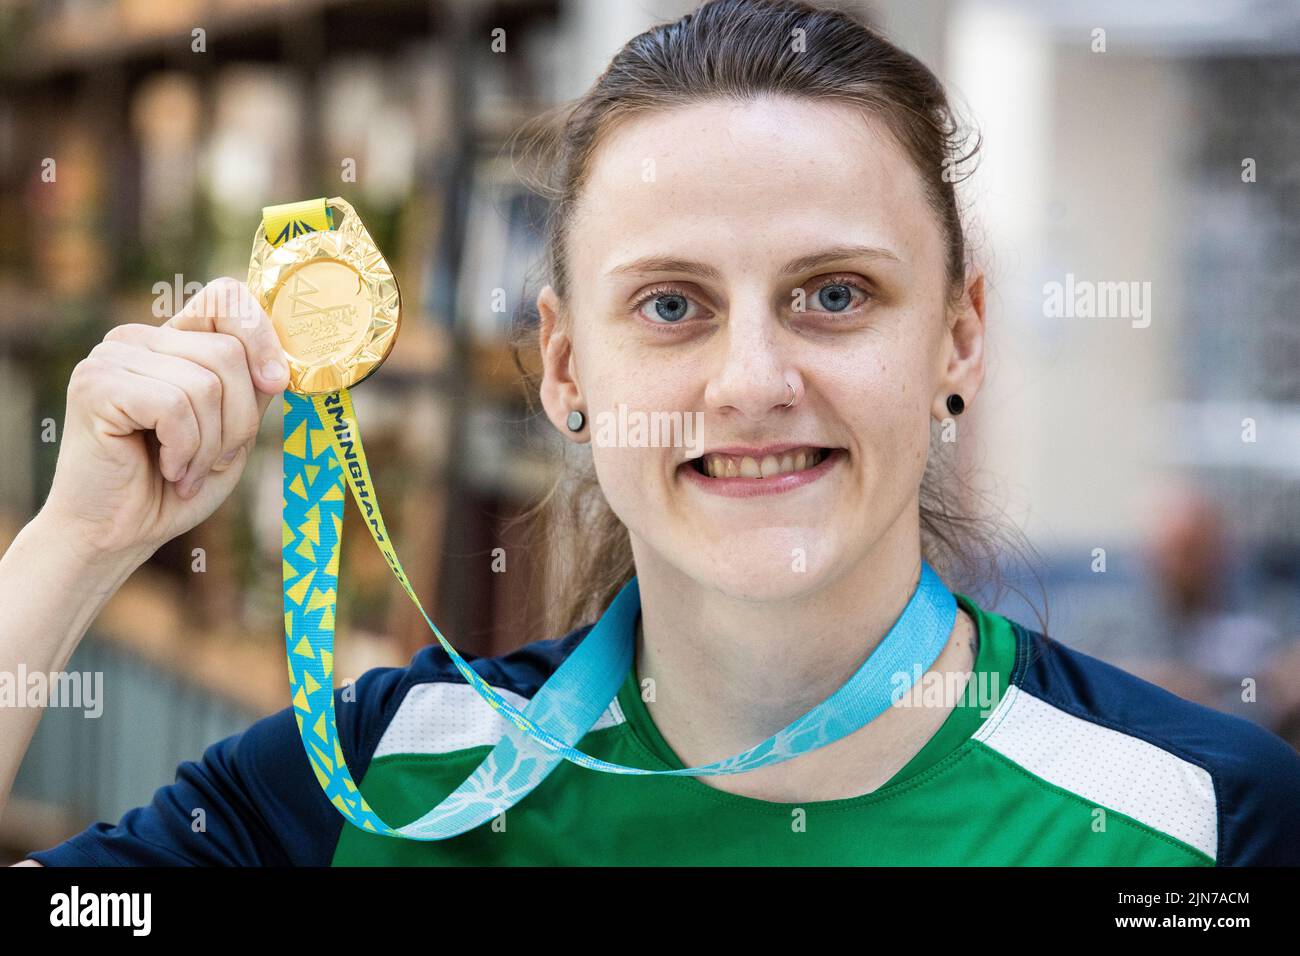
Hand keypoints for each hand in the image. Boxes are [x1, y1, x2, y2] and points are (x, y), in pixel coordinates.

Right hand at [40, 277, 288, 562]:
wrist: (116, 535)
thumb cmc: (176, 485)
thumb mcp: (233, 429)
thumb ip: (254, 385)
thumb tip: (287, 356)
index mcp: (171, 340)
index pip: (226, 297)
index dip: (262, 335)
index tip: (276, 383)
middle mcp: (137, 339)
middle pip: (228, 352)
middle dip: (240, 419)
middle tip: (215, 459)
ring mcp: (111, 358)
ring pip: (206, 383)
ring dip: (211, 443)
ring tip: (186, 469)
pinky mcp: (95, 385)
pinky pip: (175, 406)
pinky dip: (185, 449)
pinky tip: (167, 468)